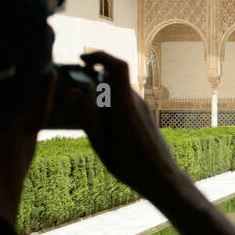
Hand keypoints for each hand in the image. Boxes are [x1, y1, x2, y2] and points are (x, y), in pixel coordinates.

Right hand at [71, 51, 185, 196]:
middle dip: (94, 80)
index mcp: (125, 106)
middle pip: (114, 79)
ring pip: (119, 92)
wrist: (162, 179)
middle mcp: (137, 103)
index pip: (118, 66)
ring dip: (102, 95)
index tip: (82, 59)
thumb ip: (86, 117)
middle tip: (75, 92)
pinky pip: (125, 102)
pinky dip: (111, 105)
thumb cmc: (131, 166)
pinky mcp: (145, 117)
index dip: (101, 56)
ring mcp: (143, 109)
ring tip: (87, 116)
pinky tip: (103, 126)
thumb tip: (72, 92)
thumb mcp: (101, 143)